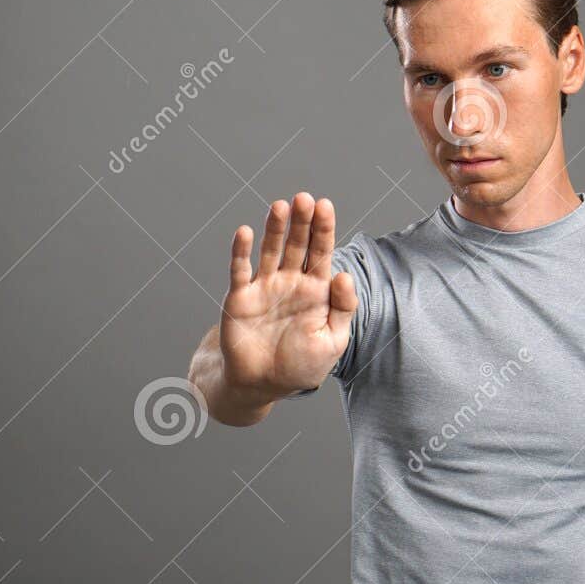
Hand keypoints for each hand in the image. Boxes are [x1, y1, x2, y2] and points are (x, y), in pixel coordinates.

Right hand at [220, 193, 357, 398]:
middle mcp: (290, 282)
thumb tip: (344, 274)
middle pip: (297, 244)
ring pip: (271, 250)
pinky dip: (242, 251)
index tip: (325, 206)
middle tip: (304, 198)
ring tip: (280, 206)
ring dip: (275, 228)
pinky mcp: (240, 296)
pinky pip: (240, 270)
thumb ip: (342, 308)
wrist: (260, 384)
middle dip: (302, 221)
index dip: (324, 229)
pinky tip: (246, 232)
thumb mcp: (332, 341)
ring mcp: (264, 287)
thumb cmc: (299, 366)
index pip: (321, 252)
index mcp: (315, 290)